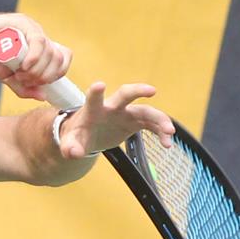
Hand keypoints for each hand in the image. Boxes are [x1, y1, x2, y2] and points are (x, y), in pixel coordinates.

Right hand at [0, 13, 71, 99]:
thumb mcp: (7, 77)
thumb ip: (24, 86)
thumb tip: (43, 96)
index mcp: (38, 46)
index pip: (62, 57)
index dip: (57, 73)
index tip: (42, 84)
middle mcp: (37, 35)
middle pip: (58, 57)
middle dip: (45, 75)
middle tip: (26, 81)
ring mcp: (31, 27)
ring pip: (49, 51)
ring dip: (36, 69)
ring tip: (19, 74)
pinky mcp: (22, 23)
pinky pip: (38, 41)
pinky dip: (34, 58)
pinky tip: (23, 66)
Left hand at [58, 81, 175, 158]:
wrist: (87, 135)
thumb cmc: (77, 135)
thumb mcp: (70, 143)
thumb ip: (70, 148)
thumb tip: (73, 153)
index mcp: (93, 110)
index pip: (93, 99)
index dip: (95, 92)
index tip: (99, 85)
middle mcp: (112, 107)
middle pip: (125, 95)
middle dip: (137, 91)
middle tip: (152, 90)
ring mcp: (125, 113)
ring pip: (145, 111)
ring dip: (158, 120)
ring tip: (169, 133)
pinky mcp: (135, 122)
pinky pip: (151, 125)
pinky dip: (160, 132)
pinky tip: (167, 144)